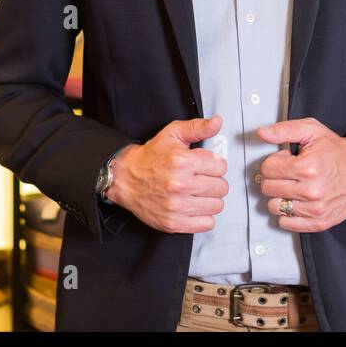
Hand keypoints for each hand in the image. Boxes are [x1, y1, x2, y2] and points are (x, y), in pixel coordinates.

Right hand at [105, 115, 228, 233]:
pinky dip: (204, 216)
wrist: (124, 178)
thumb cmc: (149, 158)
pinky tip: (194, 205)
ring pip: (217, 205)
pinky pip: (207, 223)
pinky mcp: (173, 223)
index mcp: (181, 161)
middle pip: (221, 187)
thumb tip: (216, 123)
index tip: (206, 165)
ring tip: (198, 192)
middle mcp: (179, 185)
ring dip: (210, 199)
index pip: (220, 166)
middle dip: (214, 181)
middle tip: (201, 178)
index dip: (215, 164)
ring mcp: (176, 206)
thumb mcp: (172, 134)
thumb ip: (197, 127)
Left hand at [255, 118, 345, 232]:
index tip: (286, 159)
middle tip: (289, 173)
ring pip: (274, 206)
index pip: (267, 169)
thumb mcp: (312, 130)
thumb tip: (262, 133)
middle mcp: (311, 191)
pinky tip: (297, 201)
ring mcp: (315, 209)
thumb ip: (284, 130)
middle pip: (268, 188)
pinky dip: (287, 213)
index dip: (274, 161)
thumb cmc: (337, 151)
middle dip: (275, 178)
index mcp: (307, 168)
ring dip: (280, 196)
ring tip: (293, 186)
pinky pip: (286, 224)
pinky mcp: (319, 223)